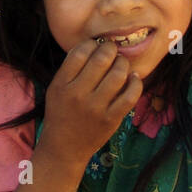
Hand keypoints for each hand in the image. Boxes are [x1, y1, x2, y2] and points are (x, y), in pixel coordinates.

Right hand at [40, 39, 141, 166]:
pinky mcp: (111, 119)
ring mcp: (96, 108)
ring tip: (121, 63)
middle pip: (101, 59)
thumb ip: (70, 68)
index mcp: (62, 84)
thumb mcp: (56, 89)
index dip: (92, 43)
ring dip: (123, 63)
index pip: (80, 52)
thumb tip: (93, 45)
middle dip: (110, 48)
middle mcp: (78, 95)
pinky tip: (133, 78)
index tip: (96, 46)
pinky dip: (135, 82)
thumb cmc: (61, 114)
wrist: (64, 148)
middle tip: (112, 50)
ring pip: (118, 74)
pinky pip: (130, 95)